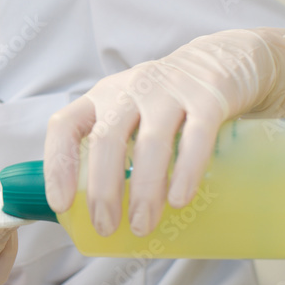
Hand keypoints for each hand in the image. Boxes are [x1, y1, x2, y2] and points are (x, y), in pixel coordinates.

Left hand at [44, 27, 284, 236]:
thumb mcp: (131, 111)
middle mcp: (130, 90)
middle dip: (103, 190)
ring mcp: (169, 92)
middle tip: (105, 227)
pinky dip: (185, 170)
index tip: (61, 204)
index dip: (58, 165)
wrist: (227, 57)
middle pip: (106, 140)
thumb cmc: (168, 98)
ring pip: (149, 143)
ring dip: (143, 190)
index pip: (65, 126)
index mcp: (103, 97)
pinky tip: (179, 199)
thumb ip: (114, 147)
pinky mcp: (208, 97)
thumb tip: (98, 210)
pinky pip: (195, 137)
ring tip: (142, 225)